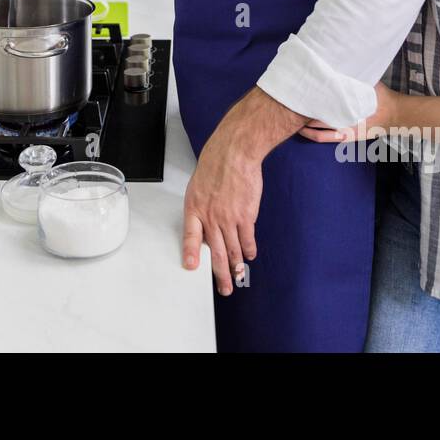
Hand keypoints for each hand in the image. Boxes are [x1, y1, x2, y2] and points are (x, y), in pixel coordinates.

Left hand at [181, 85, 304, 294]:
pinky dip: (249, 250)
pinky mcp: (245, 215)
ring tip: (238, 276)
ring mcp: (228, 218)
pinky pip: (247, 239)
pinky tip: (250, 256)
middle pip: (215, 252)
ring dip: (236, 266)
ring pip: (232, 249)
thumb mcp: (198, 186)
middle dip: (220, 273)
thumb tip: (207, 226)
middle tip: (224, 287)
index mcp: (194, 208)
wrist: (234, 153)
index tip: (191, 267)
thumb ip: (201, 208)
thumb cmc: (216, 164)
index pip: (190, 236)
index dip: (190, 253)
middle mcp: (210, 217)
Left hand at [298, 82, 398, 142]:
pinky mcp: (344, 137)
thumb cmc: (378, 95)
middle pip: (313, 114)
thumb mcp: (367, 80)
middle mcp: (341, 117)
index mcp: (345, 102)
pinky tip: (301, 130)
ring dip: (301, 123)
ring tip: (289, 116)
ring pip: (314, 129)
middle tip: (288, 102)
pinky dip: (310, 134)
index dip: (305, 96)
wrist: (392, 114)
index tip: (295, 90)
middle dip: (300, 109)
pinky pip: (322, 138)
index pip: (319, 99)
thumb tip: (339, 59)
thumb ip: (353, 74)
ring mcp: (341, 130)